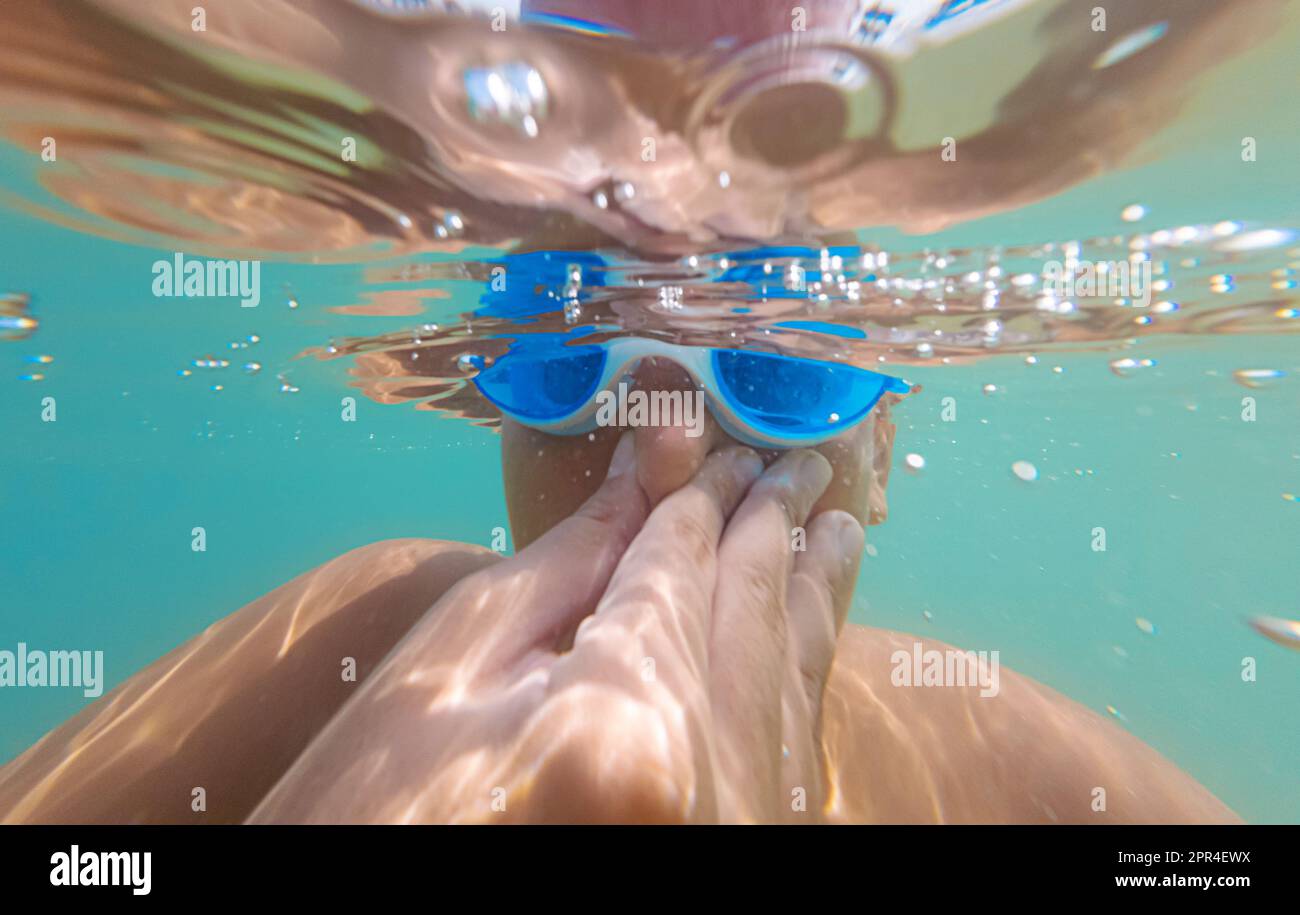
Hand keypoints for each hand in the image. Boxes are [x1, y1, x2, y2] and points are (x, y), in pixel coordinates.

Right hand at [249, 432, 863, 822]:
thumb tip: (646, 472)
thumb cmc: (371, 812)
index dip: (702, 500)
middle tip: (800, 465)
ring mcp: (736, 829)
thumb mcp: (445, 671)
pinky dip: (802, 679)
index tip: (731, 448)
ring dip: (810, 598)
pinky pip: (791, 749)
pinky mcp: (741, 854)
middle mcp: (707, 781)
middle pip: (752, 621)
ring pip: (791, 684)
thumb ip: (565, 563)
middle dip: (773, 532)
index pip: (679, 573)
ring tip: (834, 531)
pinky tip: (810, 636)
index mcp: (622, 721)